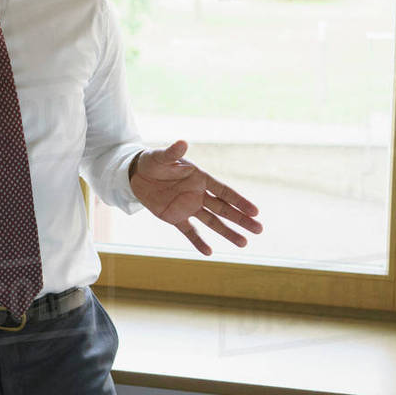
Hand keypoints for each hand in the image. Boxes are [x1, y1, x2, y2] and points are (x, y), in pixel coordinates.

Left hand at [129, 140, 262, 254]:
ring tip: (243, 243)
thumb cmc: (152, 161)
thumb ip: (172, 153)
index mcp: (200, 178)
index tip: (255, 211)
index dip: (239, 201)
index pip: (224, 191)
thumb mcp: (160, 156)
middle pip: (224, 209)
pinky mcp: (175, 218)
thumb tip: (183, 142)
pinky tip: (209, 252)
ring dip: (227, 232)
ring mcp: (188, 207)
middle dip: (241, 219)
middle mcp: (198, 194)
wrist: (136, 174)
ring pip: (212, 222)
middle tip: (259, 229)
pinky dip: (198, 242)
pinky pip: (189, 231)